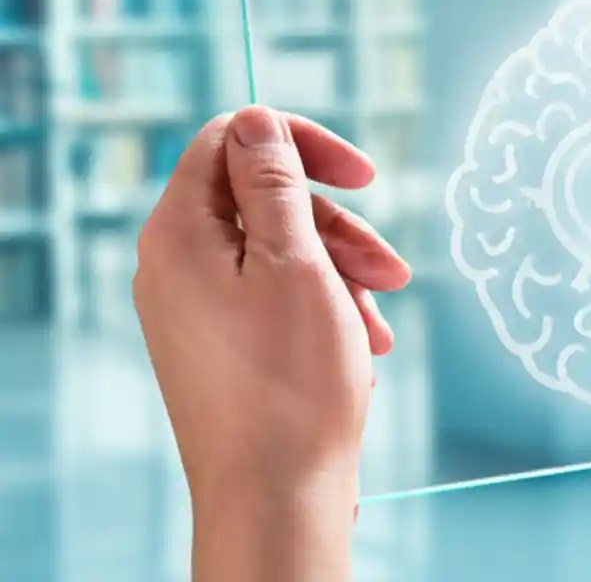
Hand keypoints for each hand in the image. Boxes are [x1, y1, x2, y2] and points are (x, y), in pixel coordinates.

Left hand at [133, 107, 409, 580]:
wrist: (274, 496)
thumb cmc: (290, 384)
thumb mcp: (296, 263)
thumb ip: (273, 183)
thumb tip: (254, 119)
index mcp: (179, 233)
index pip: (231, 143)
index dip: (302, 146)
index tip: (364, 174)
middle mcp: (174, 265)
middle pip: (263, 201)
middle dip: (337, 228)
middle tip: (392, 269)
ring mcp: (194, 308)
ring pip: (278, 253)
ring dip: (341, 274)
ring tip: (380, 324)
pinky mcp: (218, 344)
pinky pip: (274, 298)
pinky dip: (323, 308)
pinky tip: (362, 346)